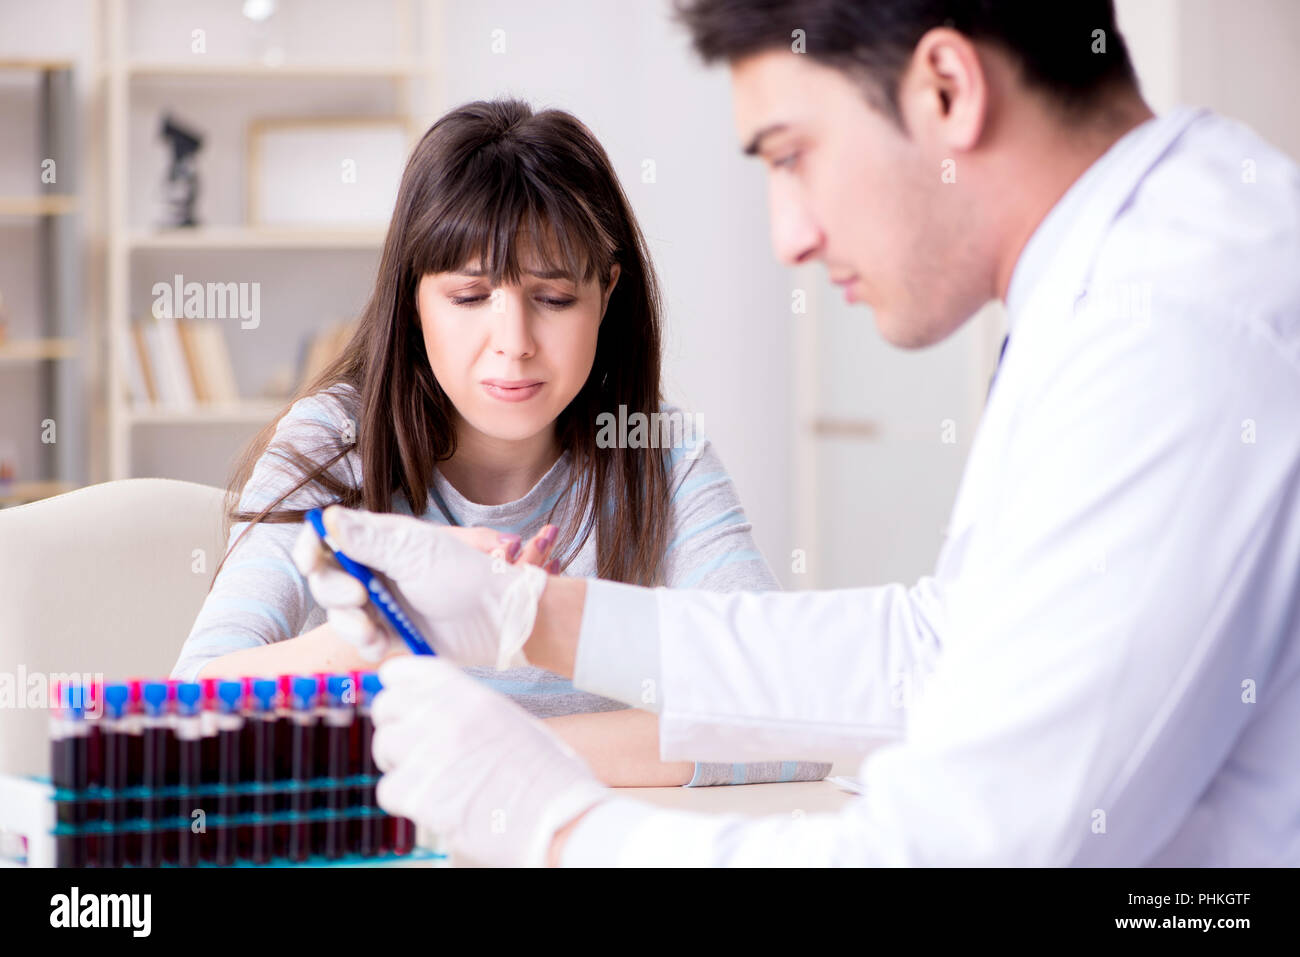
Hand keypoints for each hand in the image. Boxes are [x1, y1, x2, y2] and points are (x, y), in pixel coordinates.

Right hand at [291, 506, 549, 667]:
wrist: (497, 618)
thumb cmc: (463, 575)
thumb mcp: (414, 553)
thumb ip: (367, 539)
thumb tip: (327, 517)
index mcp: (380, 540)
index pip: (328, 537)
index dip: (311, 548)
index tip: (309, 562)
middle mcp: (376, 568)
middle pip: (326, 578)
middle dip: (334, 590)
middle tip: (359, 596)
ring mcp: (382, 602)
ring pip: (339, 612)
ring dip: (349, 623)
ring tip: (372, 630)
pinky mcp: (390, 632)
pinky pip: (361, 639)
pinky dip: (366, 644)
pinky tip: (382, 645)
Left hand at [372, 655, 608, 866]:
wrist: (560, 820)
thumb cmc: (549, 778)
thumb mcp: (514, 723)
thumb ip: (470, 711)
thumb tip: (436, 711)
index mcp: (470, 695)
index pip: (404, 671)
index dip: (397, 687)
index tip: (402, 705)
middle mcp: (445, 715)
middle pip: (386, 707)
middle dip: (396, 728)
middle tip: (415, 751)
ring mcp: (430, 753)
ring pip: (385, 748)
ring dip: (401, 765)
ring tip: (432, 782)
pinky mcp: (420, 794)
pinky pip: (389, 789)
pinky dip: (407, 801)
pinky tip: (435, 805)